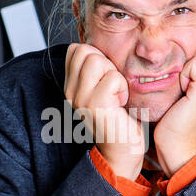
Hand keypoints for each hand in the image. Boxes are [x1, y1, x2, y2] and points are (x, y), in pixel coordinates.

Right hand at [64, 43, 145, 179]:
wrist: (124, 151)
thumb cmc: (121, 118)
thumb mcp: (105, 88)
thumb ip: (98, 69)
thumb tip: (100, 44)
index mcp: (71, 86)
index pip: (76, 49)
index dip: (97, 56)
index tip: (106, 79)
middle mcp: (70, 92)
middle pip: (85, 50)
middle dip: (105, 63)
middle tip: (113, 88)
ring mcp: (80, 98)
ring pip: (96, 60)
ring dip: (114, 75)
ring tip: (117, 95)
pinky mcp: (94, 105)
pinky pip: (113, 77)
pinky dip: (123, 88)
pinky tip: (122, 104)